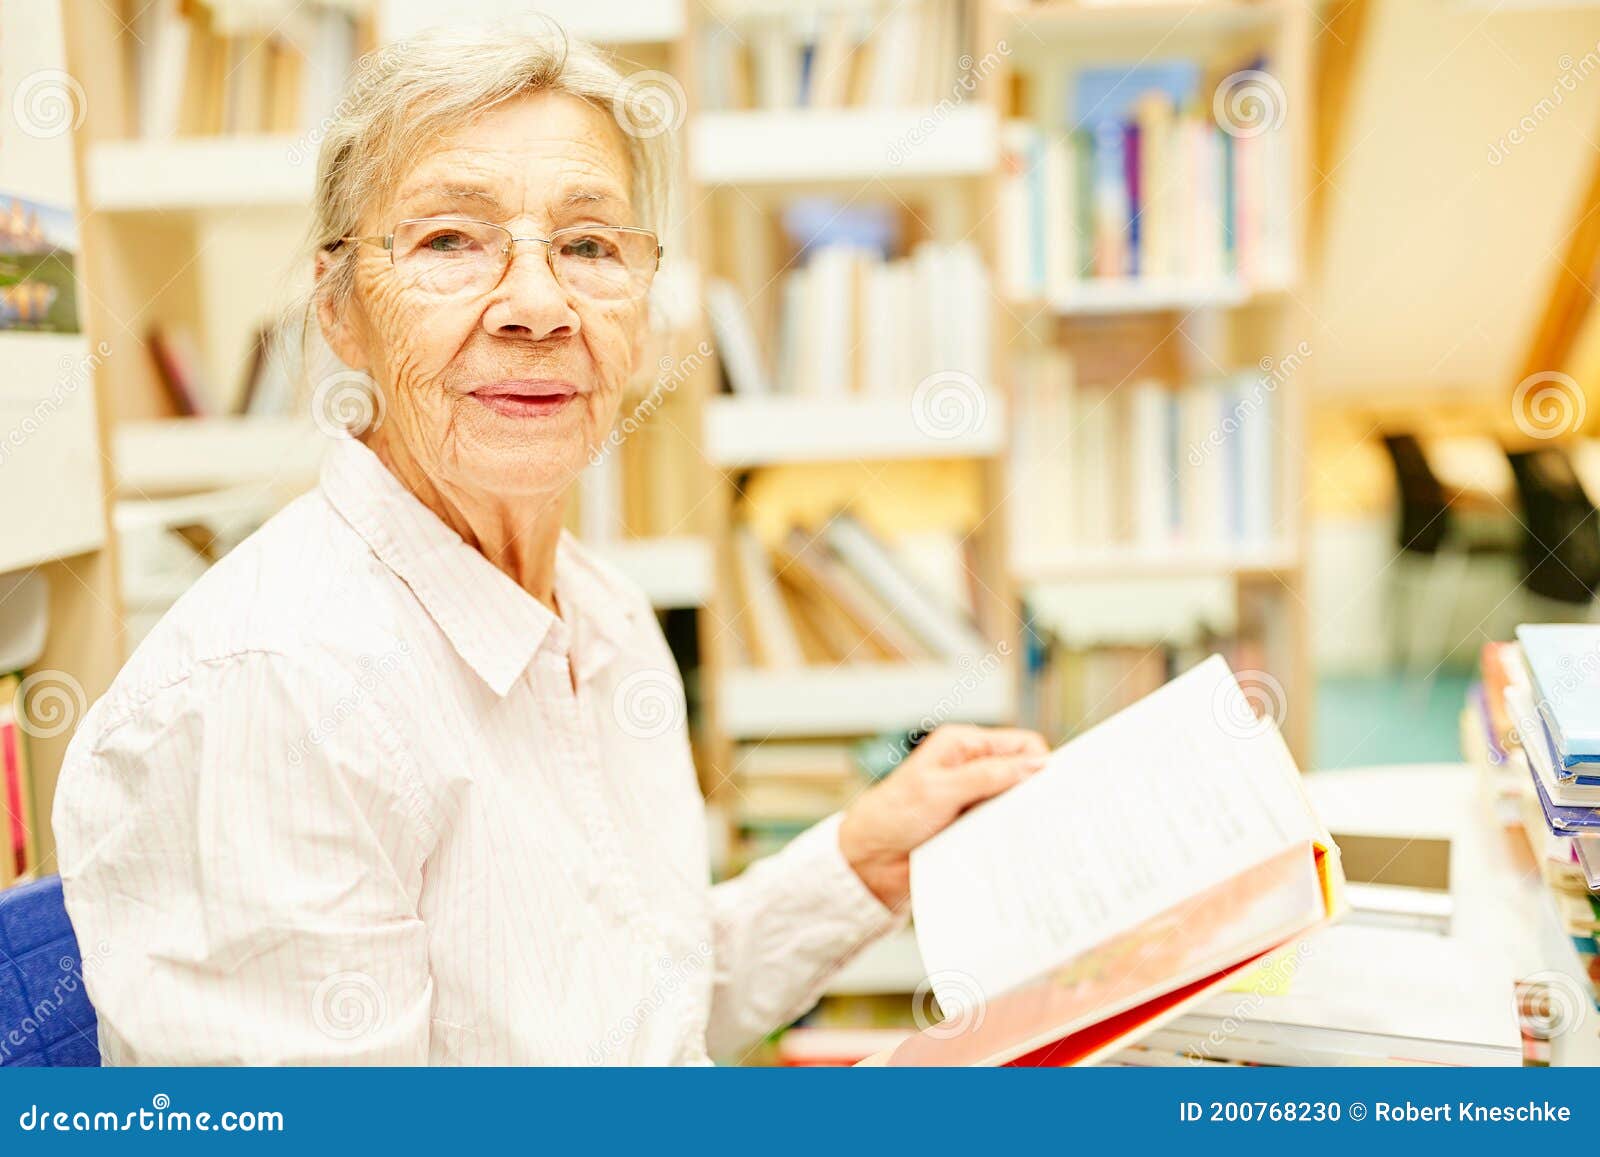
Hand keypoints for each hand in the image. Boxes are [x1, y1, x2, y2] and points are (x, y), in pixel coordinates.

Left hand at [837, 724, 1049, 910]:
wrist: (869, 861)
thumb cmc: (893, 815)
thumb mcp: (940, 790)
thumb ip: (987, 776)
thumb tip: (1036, 765)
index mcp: (964, 746)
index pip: (1021, 745)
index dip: (1041, 763)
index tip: (1059, 790)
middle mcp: (973, 770)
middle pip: (1023, 776)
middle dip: (1038, 794)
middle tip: (1060, 818)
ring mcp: (975, 801)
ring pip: (1017, 806)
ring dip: (1026, 821)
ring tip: (1046, 841)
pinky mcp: (974, 830)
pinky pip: (1005, 831)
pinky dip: (1013, 840)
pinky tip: (1024, 855)